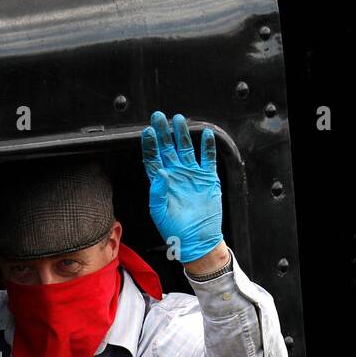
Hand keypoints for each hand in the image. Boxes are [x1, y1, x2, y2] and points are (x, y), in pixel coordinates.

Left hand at [140, 111, 223, 264]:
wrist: (198, 239)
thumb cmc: (174, 229)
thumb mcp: (160, 213)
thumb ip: (158, 193)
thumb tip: (160, 173)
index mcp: (161, 182)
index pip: (153, 159)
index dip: (150, 145)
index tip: (147, 132)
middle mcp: (175, 174)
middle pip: (168, 148)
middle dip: (163, 132)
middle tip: (159, 117)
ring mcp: (191, 174)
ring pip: (186, 149)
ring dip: (182, 134)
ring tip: (179, 119)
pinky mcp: (208, 178)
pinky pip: (207, 158)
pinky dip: (207, 147)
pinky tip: (206, 134)